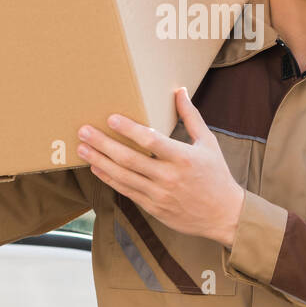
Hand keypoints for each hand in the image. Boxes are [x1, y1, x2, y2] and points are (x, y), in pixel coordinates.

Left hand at [77, 87, 244, 247]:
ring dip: (99, 161)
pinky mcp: (153, 207)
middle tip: (84, 131)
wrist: (223, 215)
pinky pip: (126, 191)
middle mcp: (169, 177)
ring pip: (123, 176)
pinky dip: (109, 178)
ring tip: (82, 148)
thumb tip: (180, 91)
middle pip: (129, 159)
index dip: (129, 130)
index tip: (111, 119)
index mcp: (183, 158)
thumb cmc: (216, 175)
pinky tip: (97, 167)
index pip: (151, 141)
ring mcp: (159, 195)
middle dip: (103, 144)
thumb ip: (191, 117)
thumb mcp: (208, 143)